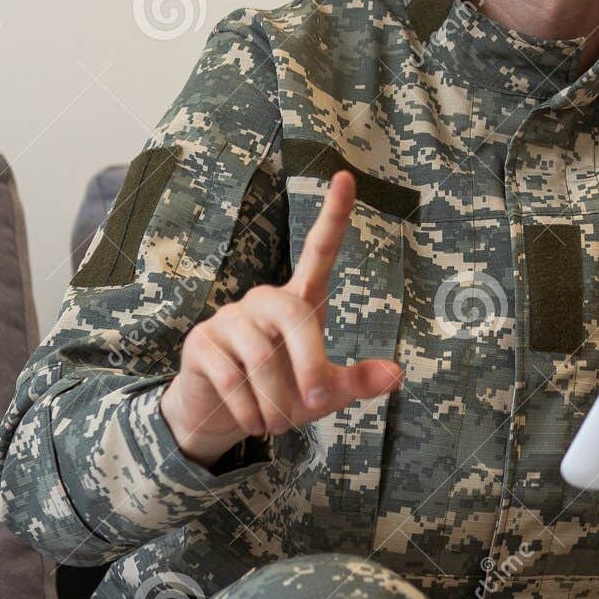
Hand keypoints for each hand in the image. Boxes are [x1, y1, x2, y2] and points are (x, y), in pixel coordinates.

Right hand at [160, 170, 402, 467]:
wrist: (222, 416)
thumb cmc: (282, 395)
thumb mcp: (325, 394)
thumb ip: (357, 382)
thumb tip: (397, 374)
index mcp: (301, 301)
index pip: (319, 250)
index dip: (333, 216)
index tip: (346, 177)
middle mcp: (266, 299)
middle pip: (295, 318)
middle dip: (310, 366)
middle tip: (313, 406)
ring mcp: (231, 317)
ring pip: (261, 358)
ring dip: (275, 402)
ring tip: (276, 421)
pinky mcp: (202, 341)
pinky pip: (232, 376)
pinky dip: (248, 408)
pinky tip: (252, 421)